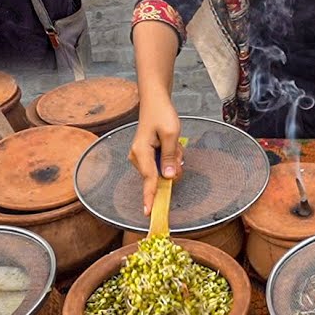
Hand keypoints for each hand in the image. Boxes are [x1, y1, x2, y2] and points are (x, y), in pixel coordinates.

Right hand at [127, 96, 182, 215]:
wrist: (154, 101)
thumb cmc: (162, 114)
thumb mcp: (171, 134)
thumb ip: (170, 157)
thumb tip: (169, 178)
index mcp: (141, 152)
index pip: (148, 179)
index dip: (150, 196)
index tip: (148, 213)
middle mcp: (137, 157)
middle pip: (158, 176)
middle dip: (172, 166)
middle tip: (177, 148)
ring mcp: (140, 157)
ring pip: (162, 170)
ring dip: (172, 159)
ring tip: (172, 142)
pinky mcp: (145, 155)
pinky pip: (161, 164)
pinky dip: (169, 156)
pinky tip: (170, 144)